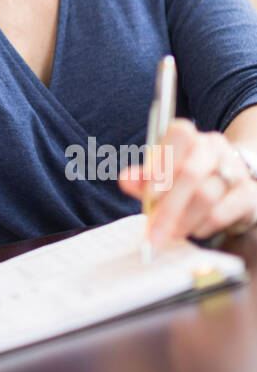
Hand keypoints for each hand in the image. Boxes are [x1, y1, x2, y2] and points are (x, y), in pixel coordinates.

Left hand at [118, 118, 256, 244]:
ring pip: (205, 196)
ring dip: (183, 220)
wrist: (232, 189)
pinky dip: (202, 226)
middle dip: (168, 207)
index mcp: (191, 137)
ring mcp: (235, 170)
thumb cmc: (190, 181)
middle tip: (153, 233)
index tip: (148, 194)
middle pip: (190, 173)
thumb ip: (144, 178)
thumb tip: (126, 180)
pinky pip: (221, 213)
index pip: (179, 136)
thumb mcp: (163, 176)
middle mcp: (215, 148)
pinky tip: (194, 231)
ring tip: (170, 235)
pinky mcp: (248, 194)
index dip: (162, 164)